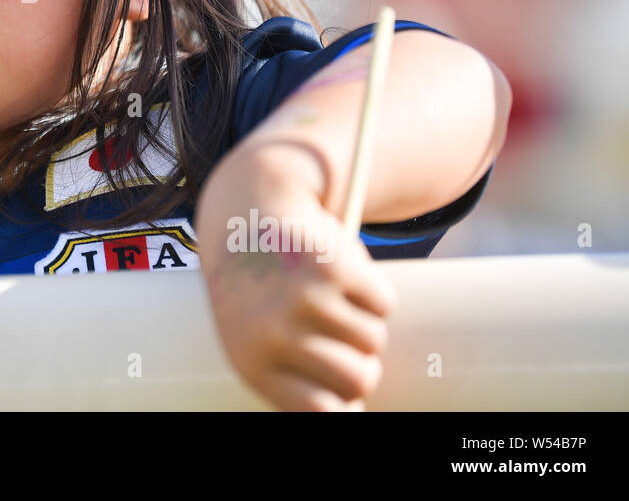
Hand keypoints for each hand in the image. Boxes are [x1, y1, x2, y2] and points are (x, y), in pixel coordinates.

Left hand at [194, 144, 397, 410]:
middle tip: (342, 338)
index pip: (322, 412)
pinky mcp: (331, 265)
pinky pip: (383, 303)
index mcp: (251, 361)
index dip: (344, 404)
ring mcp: (303, 298)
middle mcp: (274, 332)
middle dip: (363, 363)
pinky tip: (336, 274)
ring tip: (328, 298)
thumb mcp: (253, 339)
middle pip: (360, 379)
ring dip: (363, 322)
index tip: (347, 393)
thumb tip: (355, 413)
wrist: (245, 214)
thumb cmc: (256, 291)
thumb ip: (295, 380)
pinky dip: (372, 292)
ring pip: (373, 339)